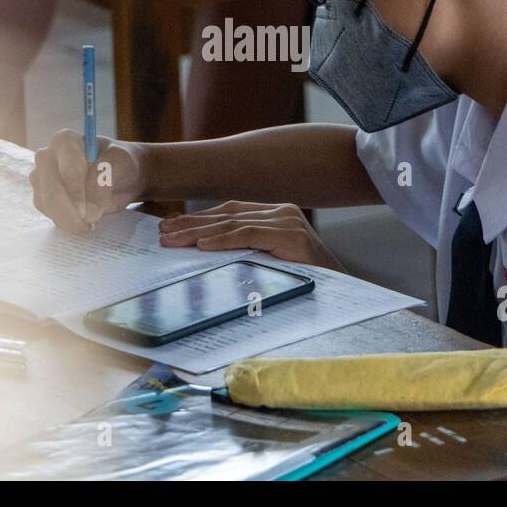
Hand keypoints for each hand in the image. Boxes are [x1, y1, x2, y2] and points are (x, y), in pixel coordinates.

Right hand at [30, 129, 144, 232]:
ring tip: (90, 224)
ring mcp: (42, 177)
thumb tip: (88, 211)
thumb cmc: (120, 162)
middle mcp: (48, 157)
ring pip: (46, 204)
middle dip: (69, 212)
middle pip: (51, 189)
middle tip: (88, 226)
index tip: (89, 213)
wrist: (119, 175)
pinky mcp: (43, 196)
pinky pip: (48, 213)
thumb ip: (103, 180)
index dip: (76, 192)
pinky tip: (82, 221)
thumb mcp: (120, 163)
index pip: (66, 168)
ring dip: (68, 220)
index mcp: (65, 141)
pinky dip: (65, 222)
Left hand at [158, 202, 343, 269]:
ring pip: (232, 223)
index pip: (229, 213)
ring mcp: (288, 221)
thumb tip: (204, 254)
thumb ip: (246, 252)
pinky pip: (248, 235)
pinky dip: (222, 241)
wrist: (343, 294)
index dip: (198, 220)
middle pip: (226, 214)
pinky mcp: (291, 236)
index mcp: (276, 215)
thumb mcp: (270, 262)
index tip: (172, 229)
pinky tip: (202, 246)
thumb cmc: (305, 283)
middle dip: (192, 224)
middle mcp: (282, 212)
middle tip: (163, 233)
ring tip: (174, 241)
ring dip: (198, 232)